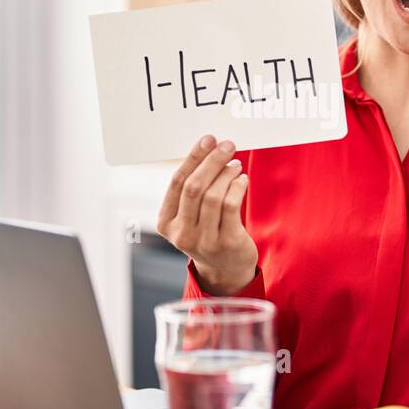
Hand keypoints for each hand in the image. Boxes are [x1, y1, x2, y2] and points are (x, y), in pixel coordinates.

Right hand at [157, 134, 257, 296]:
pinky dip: (237, 187)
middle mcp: (181, 234)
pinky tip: (242, 180)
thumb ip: (193, 188)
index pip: (177, 182)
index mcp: (166, 223)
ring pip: (213, 196)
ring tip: (235, 165)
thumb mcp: (191, 215)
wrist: (226, 268)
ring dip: (226, 174)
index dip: (193, 158)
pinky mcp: (226, 243)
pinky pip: (231, 206)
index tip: (208, 140)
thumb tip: (209, 149)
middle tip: (227, 145)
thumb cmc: (208, 231)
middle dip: (212, 161)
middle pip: (194, 187)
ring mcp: (204, 241)